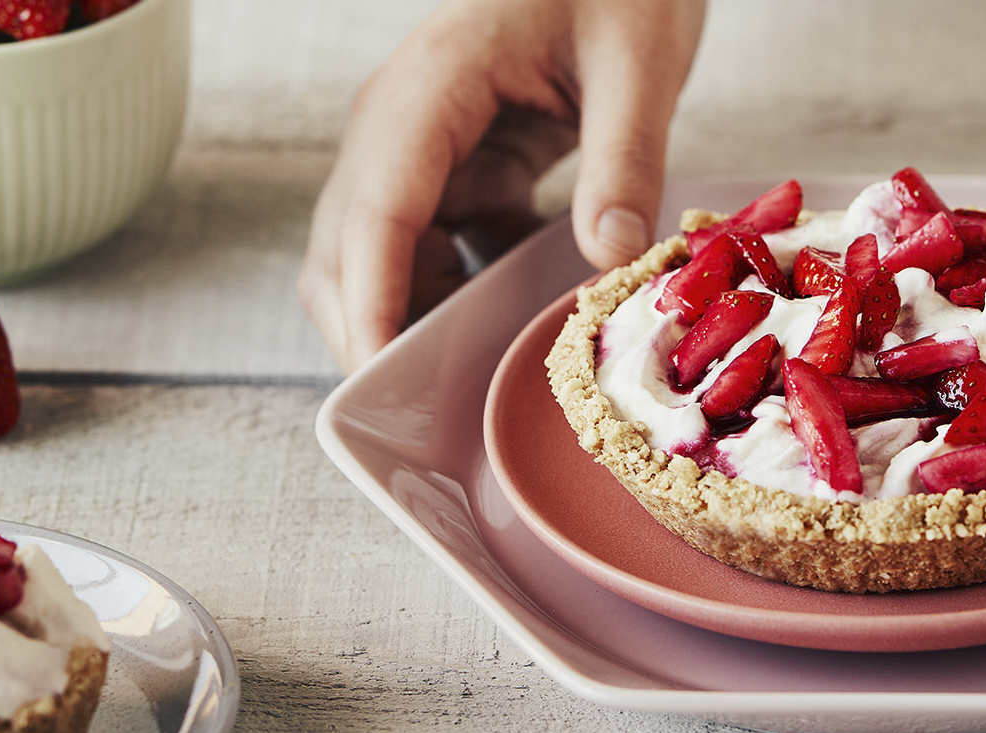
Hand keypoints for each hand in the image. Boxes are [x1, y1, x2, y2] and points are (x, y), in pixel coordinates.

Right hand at [300, 0, 705, 372]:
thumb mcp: (637, 62)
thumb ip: (623, 158)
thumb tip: (609, 257)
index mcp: (431, 84)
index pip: (375, 209)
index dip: (370, 302)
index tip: (378, 380)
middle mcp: (401, 122)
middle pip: (347, 248)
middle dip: (370, 331)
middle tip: (424, 417)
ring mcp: (418, 149)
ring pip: (377, 258)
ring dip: (410, 321)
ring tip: (467, 386)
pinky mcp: (451, 170)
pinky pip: (430, 251)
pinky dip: (453, 297)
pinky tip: (506, 326)